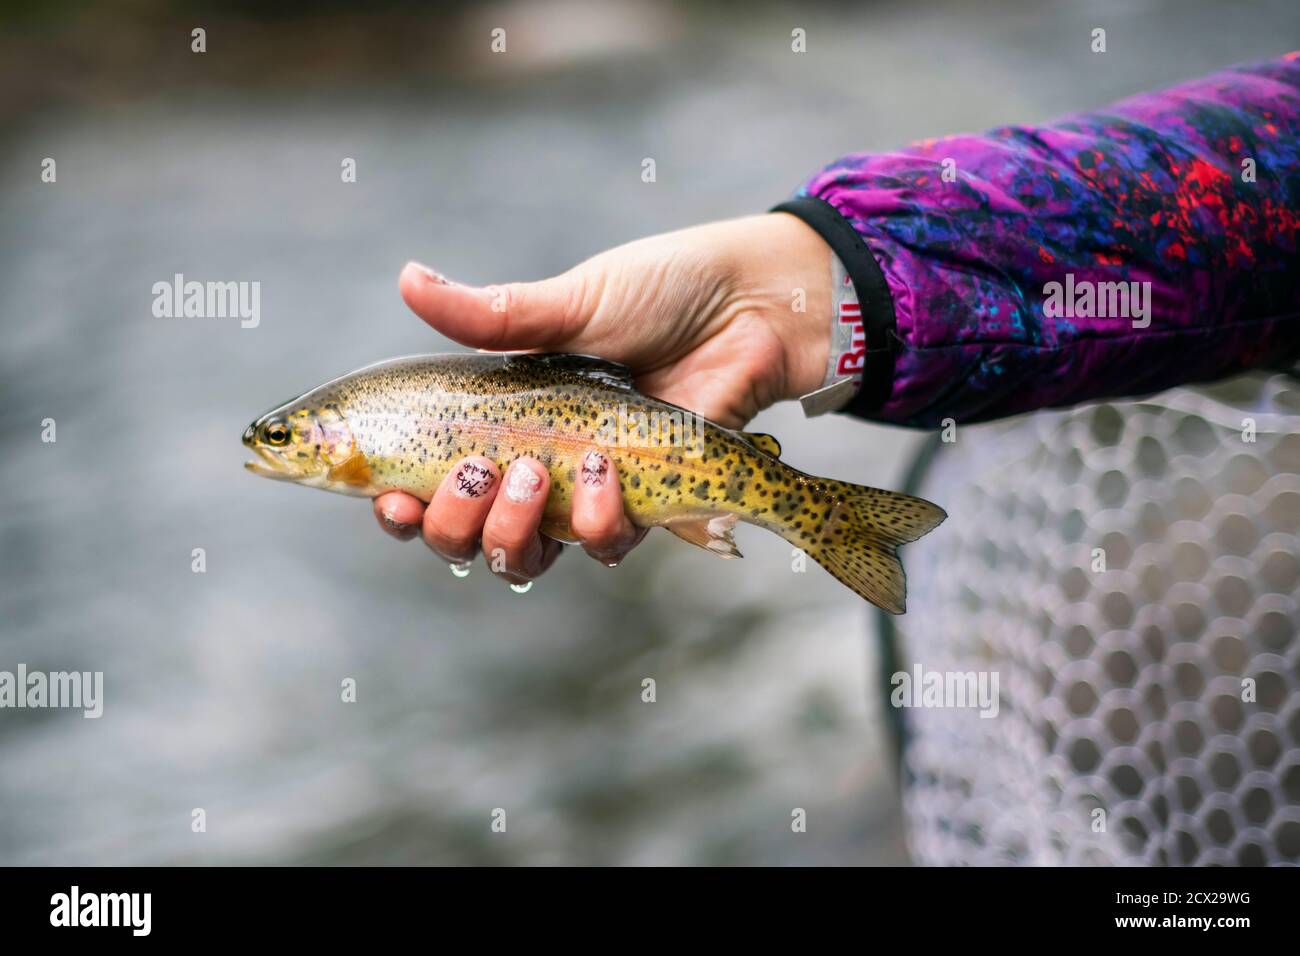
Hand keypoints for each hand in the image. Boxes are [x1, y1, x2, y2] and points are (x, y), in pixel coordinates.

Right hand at [374, 212, 833, 582]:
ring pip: (526, 559)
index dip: (399, 508)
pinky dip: (596, 521)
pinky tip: (605, 472)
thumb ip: (491, 315)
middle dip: (454, 523)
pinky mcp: (645, 506)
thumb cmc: (659, 293)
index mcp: (502, 421)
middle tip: (477, 473)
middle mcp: (536, 467)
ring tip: (530, 474)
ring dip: (513, 532)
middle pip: (466, 539)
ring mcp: (587, 493)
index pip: (428, 484)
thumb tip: (408, 280)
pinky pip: (605, 545)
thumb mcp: (568, 304)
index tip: (388, 496)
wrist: (749, 304)